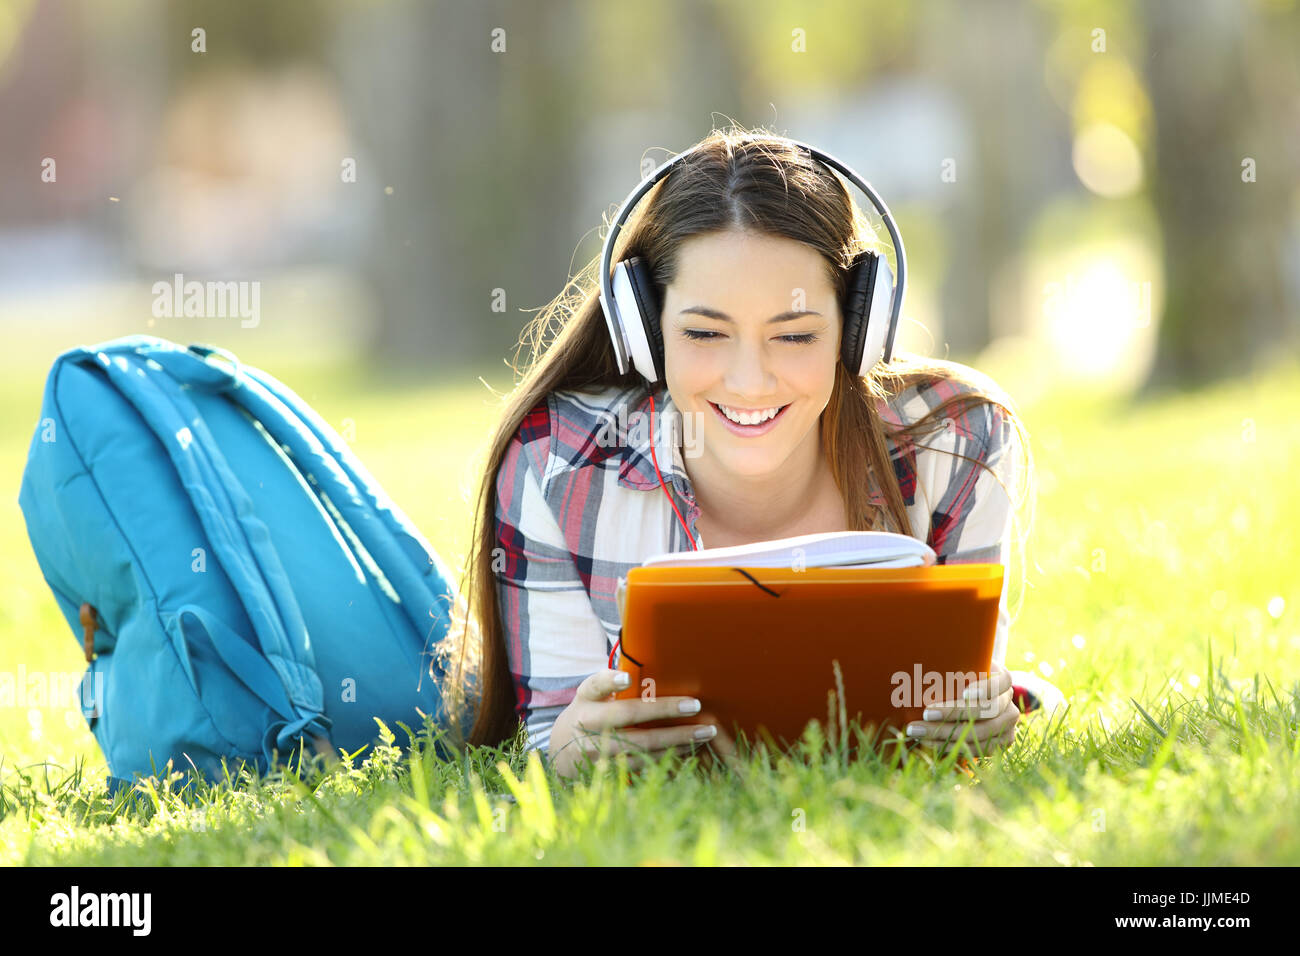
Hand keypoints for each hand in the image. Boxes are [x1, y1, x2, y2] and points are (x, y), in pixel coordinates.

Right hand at [547, 669, 720, 778]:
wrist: (564, 751)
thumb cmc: (589, 712)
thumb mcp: (590, 695)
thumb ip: (609, 683)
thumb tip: (642, 668)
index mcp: (586, 701)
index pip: (597, 686)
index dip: (610, 682)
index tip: (627, 679)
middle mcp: (589, 726)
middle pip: (629, 717)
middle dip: (665, 713)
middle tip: (696, 707)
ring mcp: (599, 753)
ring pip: (643, 746)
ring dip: (677, 739)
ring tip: (705, 732)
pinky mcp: (611, 772)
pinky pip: (645, 764)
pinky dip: (670, 756)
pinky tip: (691, 749)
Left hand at [904, 660, 1018, 756]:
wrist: (977, 700)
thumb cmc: (961, 677)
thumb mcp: (960, 667)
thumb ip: (948, 666)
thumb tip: (913, 659)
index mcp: (1004, 680)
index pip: (1001, 682)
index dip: (985, 689)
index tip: (964, 693)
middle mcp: (1009, 704)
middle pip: (986, 711)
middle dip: (953, 713)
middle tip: (925, 713)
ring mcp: (1007, 727)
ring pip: (980, 733)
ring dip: (945, 733)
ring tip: (917, 730)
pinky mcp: (999, 744)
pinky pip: (977, 749)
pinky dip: (951, 746)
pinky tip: (928, 742)